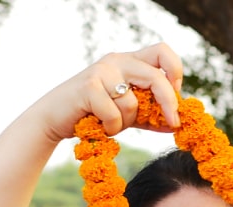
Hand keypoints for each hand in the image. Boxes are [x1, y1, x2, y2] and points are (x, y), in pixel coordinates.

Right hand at [37, 42, 183, 141]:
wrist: (55, 118)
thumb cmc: (94, 115)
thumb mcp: (128, 115)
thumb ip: (150, 116)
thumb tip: (175, 124)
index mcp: (130, 62)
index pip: (162, 52)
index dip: (175, 71)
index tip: (177, 97)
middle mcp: (117, 61)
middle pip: (155, 76)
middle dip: (168, 102)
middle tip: (173, 123)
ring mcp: (102, 72)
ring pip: (133, 103)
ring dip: (125, 123)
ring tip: (110, 124)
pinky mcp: (88, 87)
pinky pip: (114, 115)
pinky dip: (111, 128)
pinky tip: (99, 127)